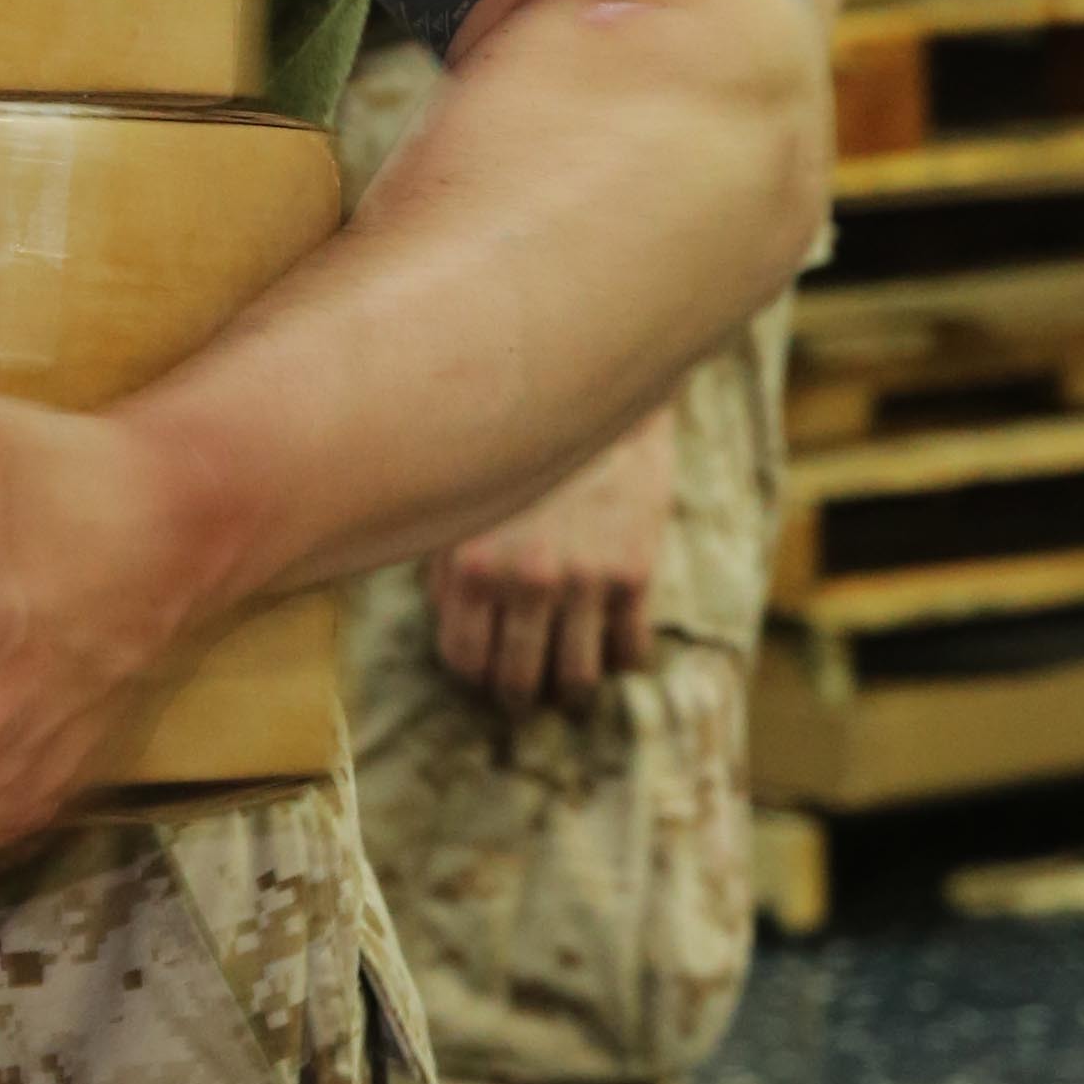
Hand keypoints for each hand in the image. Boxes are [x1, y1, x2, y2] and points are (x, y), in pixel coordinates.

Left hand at [429, 407, 676, 716]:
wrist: (595, 387)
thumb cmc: (512, 439)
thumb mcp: (461, 496)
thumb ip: (450, 561)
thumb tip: (448, 619)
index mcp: (469, 564)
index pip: (465, 661)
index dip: (473, 673)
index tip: (483, 668)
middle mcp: (524, 579)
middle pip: (517, 681)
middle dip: (518, 696)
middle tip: (525, 692)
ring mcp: (583, 578)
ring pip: (575, 680)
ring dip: (568, 690)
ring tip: (567, 683)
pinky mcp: (634, 570)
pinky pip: (628, 650)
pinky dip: (619, 662)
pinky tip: (611, 647)